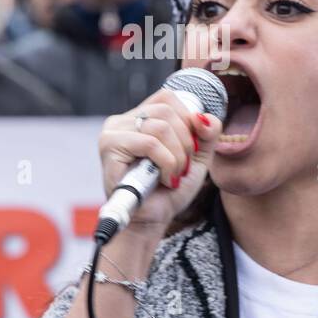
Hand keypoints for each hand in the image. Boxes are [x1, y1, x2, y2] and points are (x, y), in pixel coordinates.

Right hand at [98, 89, 221, 235]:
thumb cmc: (168, 189)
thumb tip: (205, 117)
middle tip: (182, 167)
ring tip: (173, 175)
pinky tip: (164, 180)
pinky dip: (166, 163)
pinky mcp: (109, 146)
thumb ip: (207, 134)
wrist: (151, 220)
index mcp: (140, 118)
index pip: (167, 98)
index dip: (187, 119)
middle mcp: (123, 120)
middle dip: (185, 142)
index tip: (191, 147)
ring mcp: (113, 131)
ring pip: (160, 127)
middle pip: (166, 111)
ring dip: (177, 156)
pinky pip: (150, 144)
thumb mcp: (196, 157)